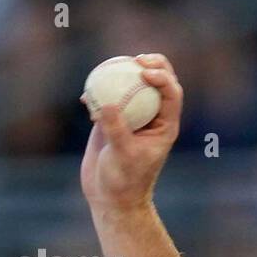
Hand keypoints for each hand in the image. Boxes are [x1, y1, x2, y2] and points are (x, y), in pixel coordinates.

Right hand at [80, 53, 182, 211]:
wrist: (110, 197)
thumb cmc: (124, 181)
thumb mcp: (122, 156)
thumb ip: (116, 129)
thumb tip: (107, 104)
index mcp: (165, 125)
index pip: (171, 93)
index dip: (162, 76)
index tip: (144, 72)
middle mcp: (152, 117)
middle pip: (158, 81)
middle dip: (151, 63)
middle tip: (134, 58)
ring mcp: (132, 117)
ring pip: (131, 85)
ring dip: (121, 73)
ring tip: (106, 68)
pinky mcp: (112, 120)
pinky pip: (107, 97)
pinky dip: (97, 92)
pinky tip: (85, 96)